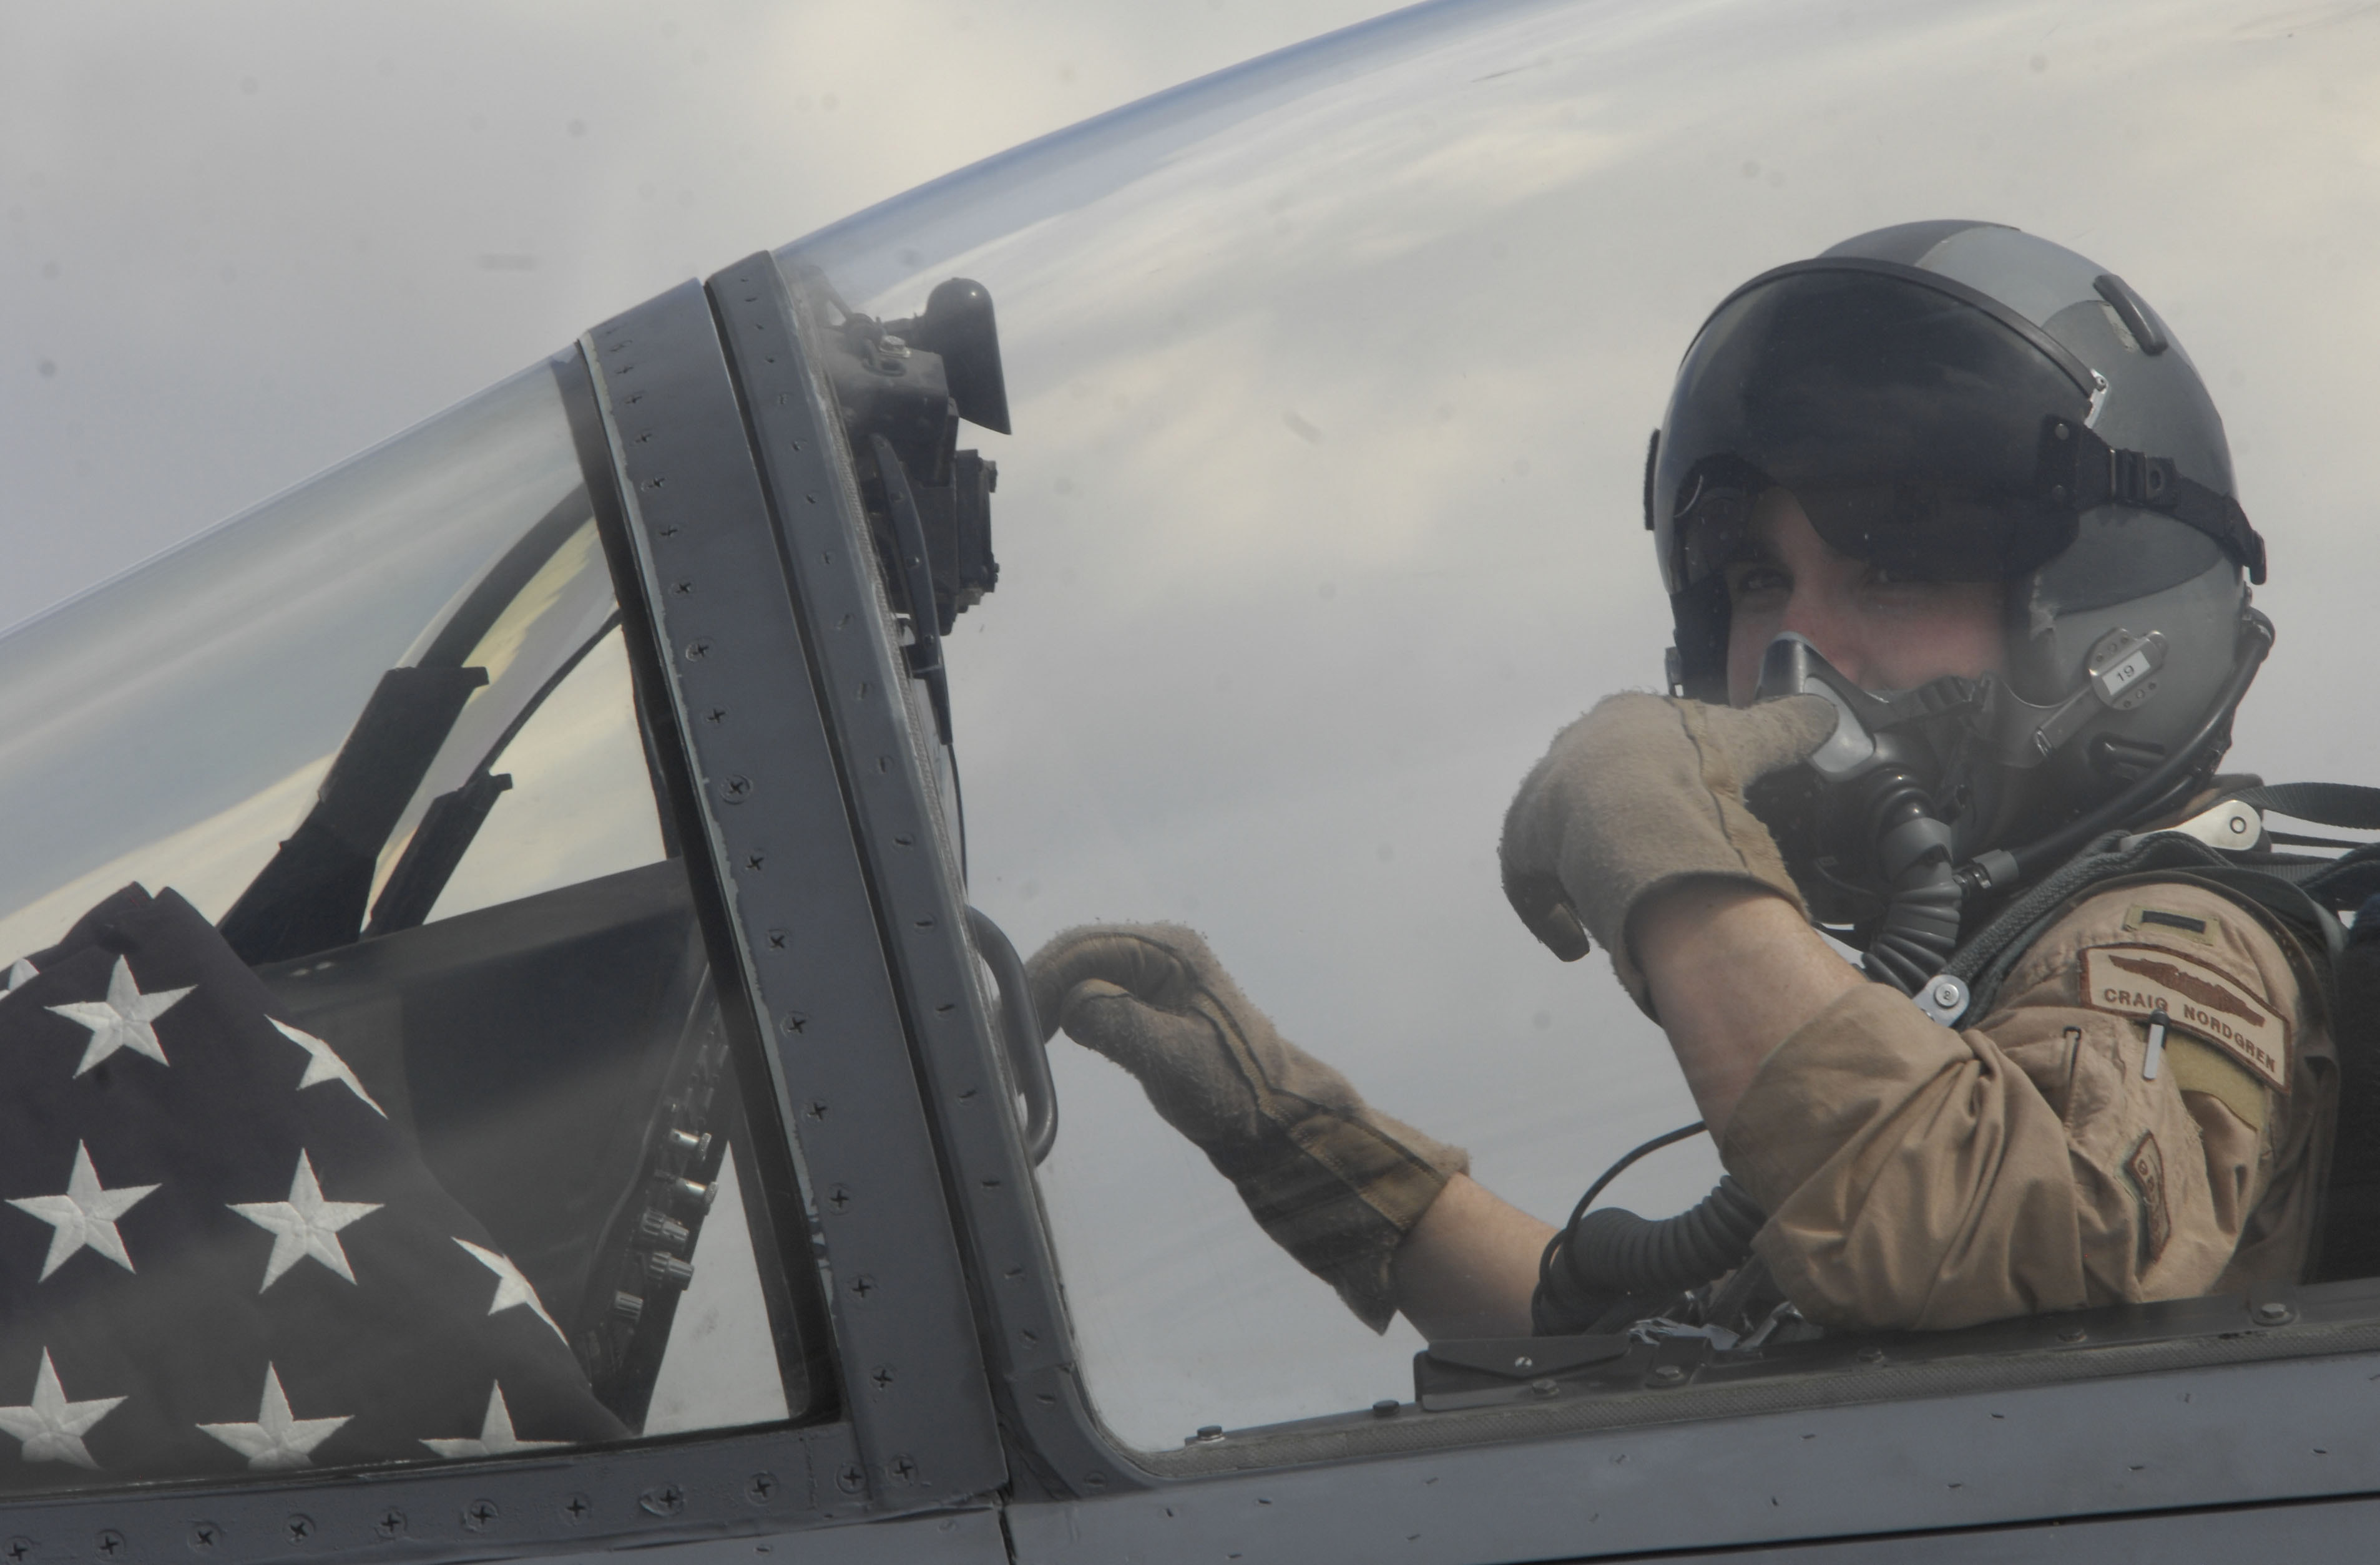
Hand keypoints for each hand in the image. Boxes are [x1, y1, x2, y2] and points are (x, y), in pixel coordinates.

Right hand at [1027, 922, 1466, 1331]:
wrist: (1273, 1120)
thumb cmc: (1233, 1091)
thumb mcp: (1170, 1058)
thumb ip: (1117, 1023)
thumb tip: (1070, 1004)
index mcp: (1169, 950)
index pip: (1083, 947)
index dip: (1038, 981)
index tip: (1010, 1021)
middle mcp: (1161, 952)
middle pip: (1076, 953)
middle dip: (1036, 988)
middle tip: (1002, 1032)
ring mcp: (1156, 975)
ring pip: (1081, 972)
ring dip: (1048, 999)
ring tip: (1017, 1039)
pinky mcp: (1151, 1003)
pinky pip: (1095, 993)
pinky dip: (1067, 1011)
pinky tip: (1049, 1037)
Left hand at [1499, 692, 1834, 1006]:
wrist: (1636, 806)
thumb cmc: (1693, 763)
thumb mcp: (1749, 737)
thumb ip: (1787, 724)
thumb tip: (1828, 713)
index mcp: (1622, 719)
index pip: (1638, 746)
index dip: (1663, 780)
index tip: (1684, 811)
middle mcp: (1573, 751)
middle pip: (1593, 795)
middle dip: (1617, 829)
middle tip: (1650, 862)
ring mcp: (1543, 799)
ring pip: (1559, 839)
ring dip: (1583, 871)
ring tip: (1614, 902)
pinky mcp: (1522, 847)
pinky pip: (1535, 887)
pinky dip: (1556, 916)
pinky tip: (1576, 941)